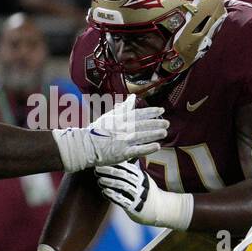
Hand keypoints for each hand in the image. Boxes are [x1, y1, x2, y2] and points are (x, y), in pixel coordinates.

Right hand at [51, 94, 167, 171]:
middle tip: (167, 123)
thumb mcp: (109, 116)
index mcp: (119, 119)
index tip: (161, 110)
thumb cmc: (97, 131)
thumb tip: (132, 98)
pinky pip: (138, 150)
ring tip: (164, 132)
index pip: (138, 113)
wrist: (85, 146)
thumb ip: (123, 108)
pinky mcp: (123, 152)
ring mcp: (123, 140)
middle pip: (143, 124)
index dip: (151, 111)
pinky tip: (157, 146)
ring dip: (155, 134)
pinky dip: (148, 148)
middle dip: (156, 123)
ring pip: (142, 136)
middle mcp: (122, 128)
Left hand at [96, 161, 193, 229]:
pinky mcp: (136, 207)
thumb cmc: (147, 192)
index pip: (128, 168)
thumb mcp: (143, 180)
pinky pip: (123, 200)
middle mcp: (141, 185)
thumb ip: (132, 172)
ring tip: (100, 180)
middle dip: (110, 171)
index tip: (103, 160)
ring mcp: (139, 196)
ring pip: (123, 187)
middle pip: (124, 176)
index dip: (115, 164)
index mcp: (141, 177)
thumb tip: (120, 159)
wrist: (160, 210)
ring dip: (110, 183)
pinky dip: (113, 196)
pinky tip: (105, 192)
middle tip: (97, 168)